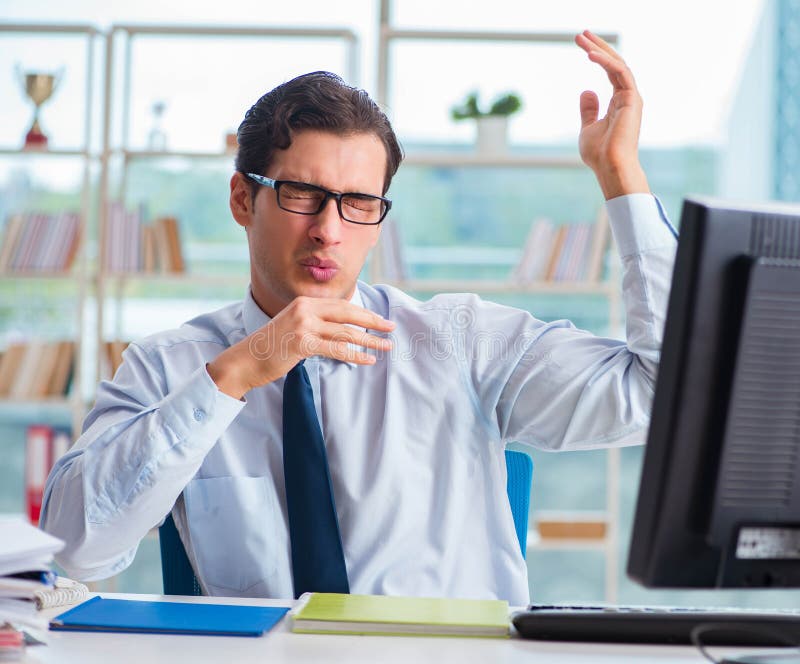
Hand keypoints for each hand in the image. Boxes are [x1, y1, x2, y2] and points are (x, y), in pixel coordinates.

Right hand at [207, 296, 394, 398]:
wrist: (245, 360)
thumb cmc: (271, 347)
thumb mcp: (294, 326)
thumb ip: (315, 323)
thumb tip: (343, 330)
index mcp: (304, 302)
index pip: (342, 305)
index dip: (364, 312)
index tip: (380, 319)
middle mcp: (305, 309)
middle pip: (348, 314)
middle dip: (373, 321)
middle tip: (391, 328)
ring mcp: (303, 325)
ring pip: (345, 333)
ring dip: (369, 341)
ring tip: (385, 347)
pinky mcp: (302, 343)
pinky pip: (336, 350)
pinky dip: (355, 355)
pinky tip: (368, 360)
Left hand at [575, 30, 649, 199]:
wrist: (610, 167)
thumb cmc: (600, 153)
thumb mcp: (588, 128)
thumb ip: (589, 110)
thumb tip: (586, 90)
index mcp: (619, 101)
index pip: (609, 71)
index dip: (597, 55)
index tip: (582, 43)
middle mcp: (628, 96)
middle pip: (614, 63)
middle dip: (598, 46)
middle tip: (581, 33)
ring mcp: (632, 97)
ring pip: (618, 65)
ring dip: (600, 49)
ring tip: (583, 38)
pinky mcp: (632, 99)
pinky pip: (620, 73)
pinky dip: (606, 62)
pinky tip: (591, 54)